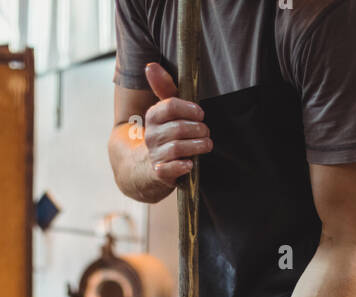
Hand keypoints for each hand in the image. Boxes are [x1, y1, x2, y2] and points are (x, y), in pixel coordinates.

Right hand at [142, 62, 211, 187]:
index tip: (200, 114)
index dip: (190, 109)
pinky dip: (182, 166)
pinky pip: (170, 169)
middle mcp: (151, 134)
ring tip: (207, 144)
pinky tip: (191, 163)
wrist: (148, 164)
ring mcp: (154, 154)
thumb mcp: (165, 110)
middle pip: (179, 128)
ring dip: (197, 146)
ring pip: (177, 147)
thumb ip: (164, 87)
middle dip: (198, 130)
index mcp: (153, 116)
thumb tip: (150, 66)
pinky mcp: (159, 172)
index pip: (171, 106)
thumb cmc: (166, 133)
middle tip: (206, 132)